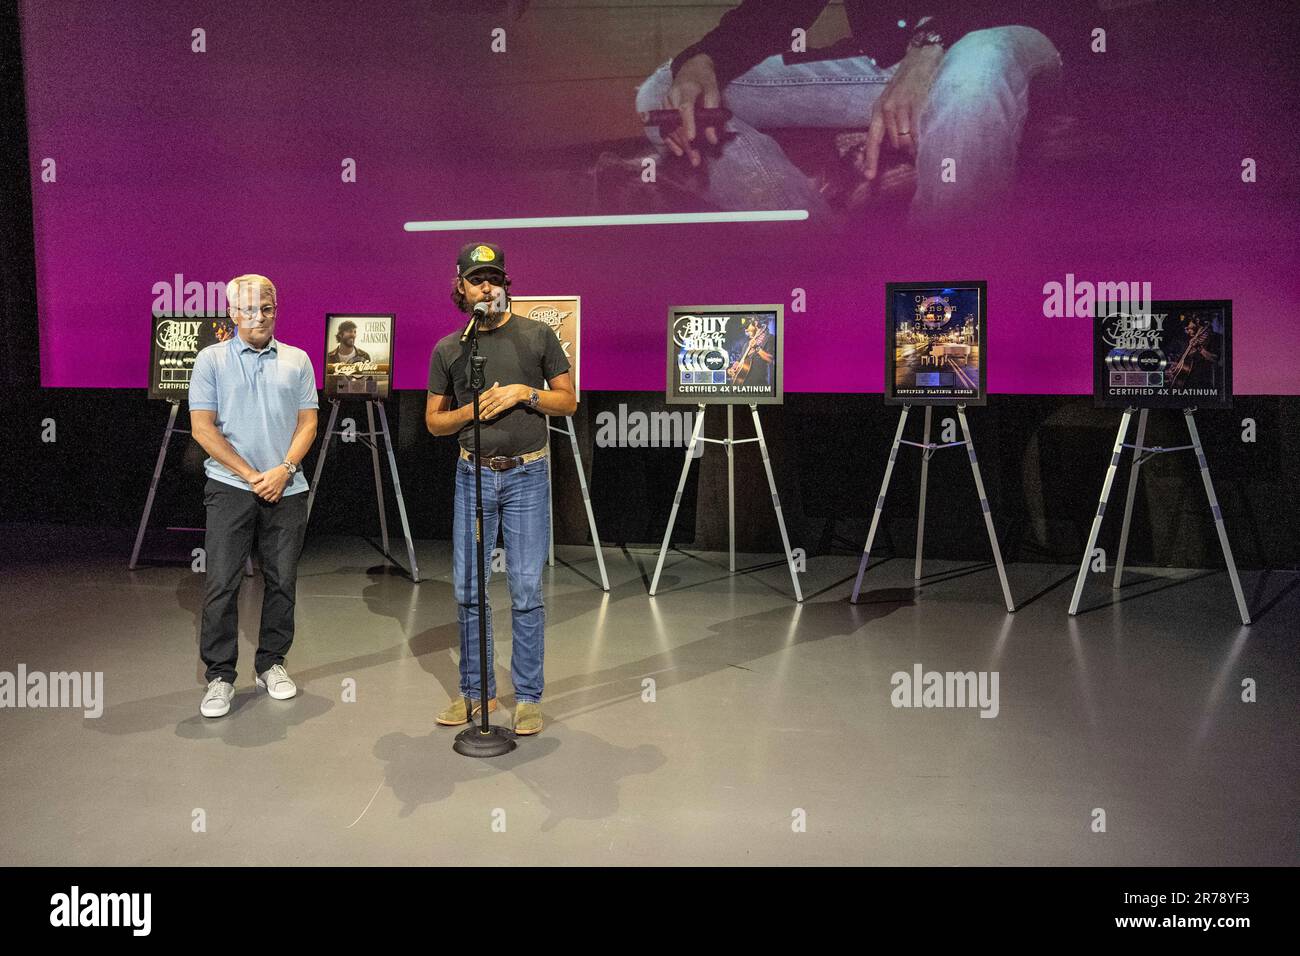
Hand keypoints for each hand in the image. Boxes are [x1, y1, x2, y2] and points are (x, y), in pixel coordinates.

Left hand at [249, 466, 289, 502]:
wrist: (285, 472)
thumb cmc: (274, 472)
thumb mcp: (264, 474)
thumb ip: (257, 479)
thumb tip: (251, 482)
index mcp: (265, 484)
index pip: (257, 491)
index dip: (255, 490)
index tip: (256, 489)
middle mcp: (270, 489)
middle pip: (261, 495)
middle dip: (260, 493)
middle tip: (261, 490)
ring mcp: (275, 491)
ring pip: (266, 498)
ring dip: (265, 496)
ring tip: (265, 493)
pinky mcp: (279, 492)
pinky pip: (273, 499)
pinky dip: (271, 499)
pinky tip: (270, 496)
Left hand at [479, 382, 526, 420]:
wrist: (517, 392)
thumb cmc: (509, 390)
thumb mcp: (499, 388)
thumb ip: (492, 390)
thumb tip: (487, 392)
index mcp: (493, 391)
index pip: (482, 397)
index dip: (477, 402)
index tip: (475, 405)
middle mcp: (494, 396)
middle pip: (484, 404)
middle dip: (479, 409)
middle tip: (475, 413)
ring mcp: (498, 402)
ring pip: (488, 408)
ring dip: (483, 413)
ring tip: (480, 416)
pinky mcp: (503, 406)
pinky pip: (495, 411)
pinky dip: (490, 415)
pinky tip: (487, 417)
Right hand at [663, 53, 719, 167]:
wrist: (691, 69)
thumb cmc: (705, 81)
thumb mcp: (714, 93)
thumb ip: (713, 115)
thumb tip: (712, 139)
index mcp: (685, 89)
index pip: (685, 108)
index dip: (688, 124)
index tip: (692, 139)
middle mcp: (671, 97)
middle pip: (677, 123)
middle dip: (687, 143)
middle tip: (696, 159)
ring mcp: (664, 104)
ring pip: (669, 128)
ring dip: (680, 145)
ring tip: (692, 158)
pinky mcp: (662, 111)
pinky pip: (664, 129)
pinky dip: (670, 141)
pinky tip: (678, 151)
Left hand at [864, 44, 943, 181]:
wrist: (922, 57)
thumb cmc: (909, 82)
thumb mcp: (893, 100)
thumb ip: (891, 121)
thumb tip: (898, 146)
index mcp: (878, 110)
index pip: (872, 140)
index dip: (870, 159)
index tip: (869, 177)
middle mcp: (886, 109)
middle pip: (894, 144)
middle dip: (905, 152)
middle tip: (917, 152)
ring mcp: (901, 106)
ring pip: (906, 141)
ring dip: (916, 148)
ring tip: (925, 145)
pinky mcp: (916, 103)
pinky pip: (917, 132)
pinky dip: (922, 140)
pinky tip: (928, 141)